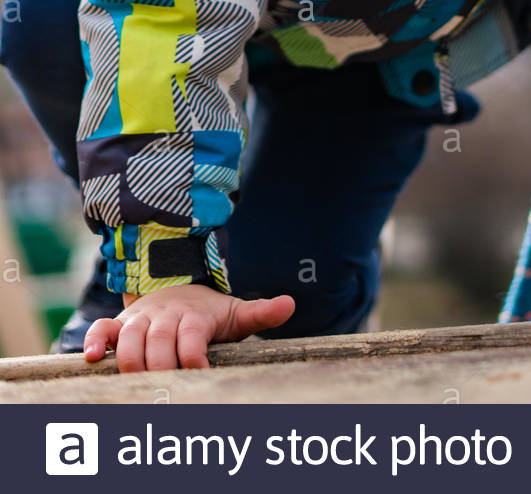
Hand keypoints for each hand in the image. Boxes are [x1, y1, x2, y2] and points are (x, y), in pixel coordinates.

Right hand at [82, 283, 295, 370]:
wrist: (176, 288)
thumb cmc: (207, 313)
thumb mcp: (235, 312)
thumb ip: (261, 312)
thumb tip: (291, 303)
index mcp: (194, 316)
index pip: (192, 338)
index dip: (193, 357)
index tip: (199, 374)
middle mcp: (164, 317)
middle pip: (158, 342)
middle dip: (161, 366)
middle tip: (166, 391)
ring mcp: (139, 320)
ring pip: (129, 339)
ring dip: (130, 361)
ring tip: (135, 383)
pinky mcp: (119, 324)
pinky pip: (101, 329)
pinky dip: (92, 341)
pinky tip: (90, 358)